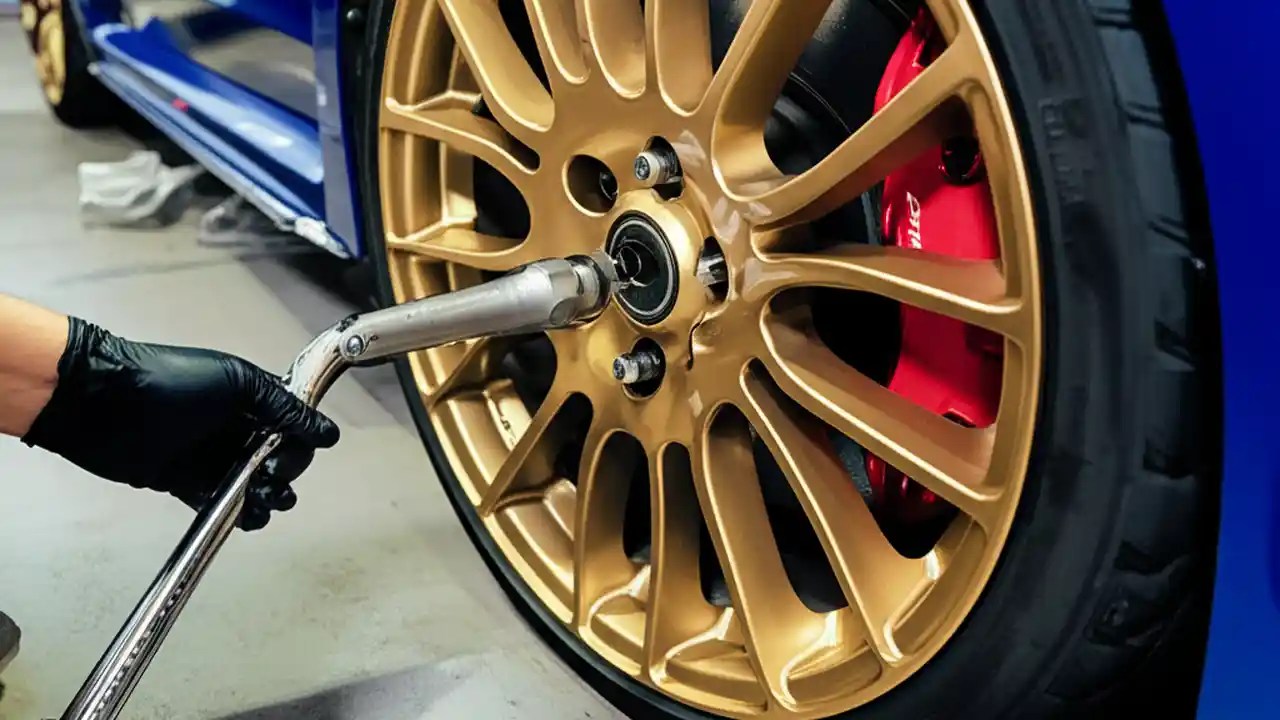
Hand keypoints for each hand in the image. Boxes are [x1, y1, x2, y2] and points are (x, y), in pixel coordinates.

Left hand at [23, 318, 339, 529]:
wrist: (98, 402)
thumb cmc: (160, 379)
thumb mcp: (235, 383)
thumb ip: (283, 408)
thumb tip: (323, 429)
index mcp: (248, 397)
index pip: (292, 426)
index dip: (298, 446)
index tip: (288, 456)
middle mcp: (231, 425)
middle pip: (276, 459)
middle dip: (282, 474)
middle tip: (271, 478)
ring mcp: (207, 454)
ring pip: (251, 485)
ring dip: (264, 498)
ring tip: (262, 502)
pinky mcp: (183, 480)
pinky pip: (218, 502)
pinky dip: (234, 512)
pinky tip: (242, 514)